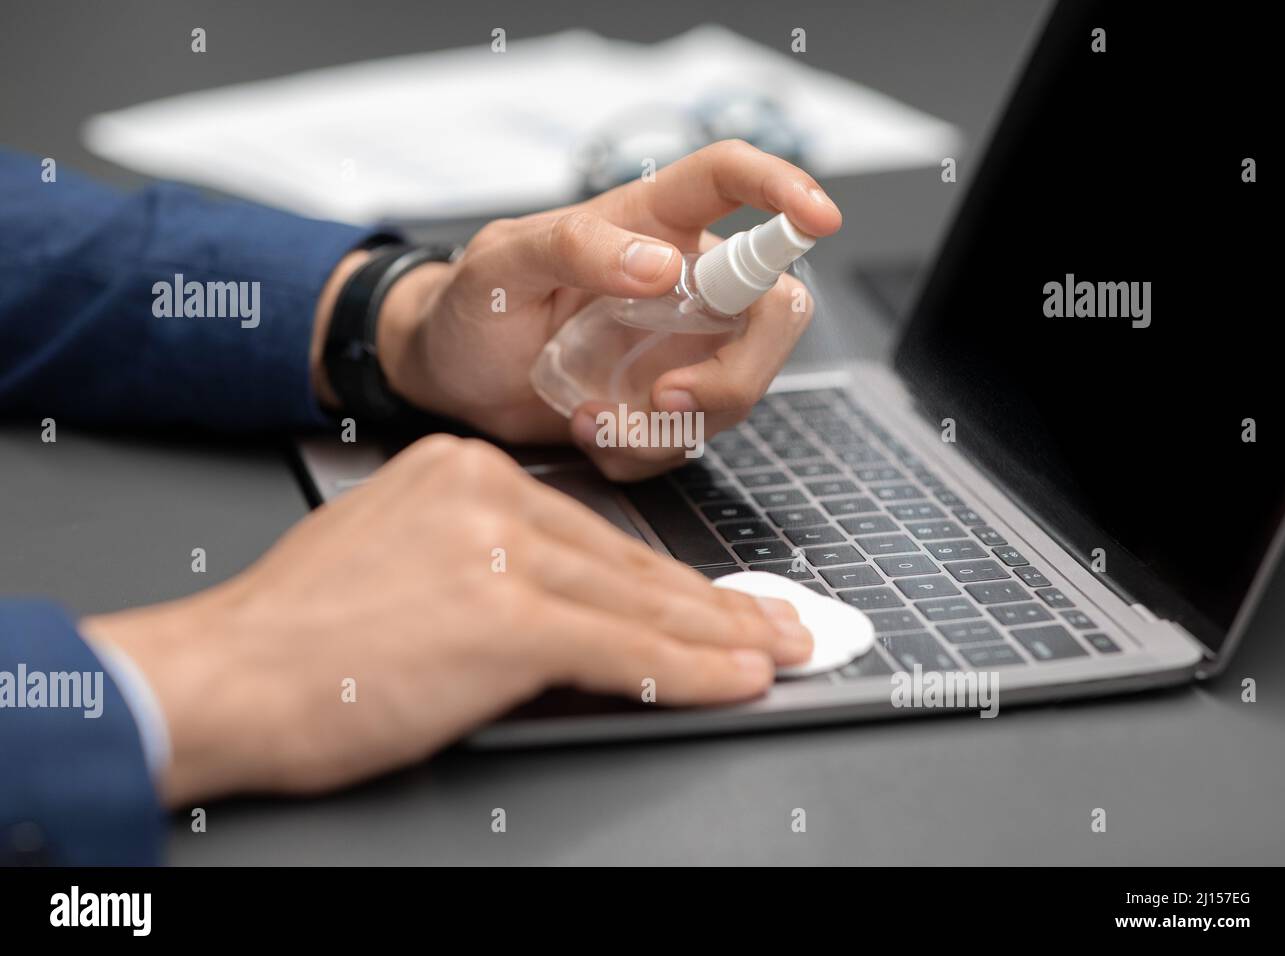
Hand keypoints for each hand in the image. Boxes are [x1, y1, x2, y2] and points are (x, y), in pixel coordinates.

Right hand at [81, 436, 813, 804]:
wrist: (222, 677)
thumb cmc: (296, 633)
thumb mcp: (396, 559)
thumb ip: (483, 563)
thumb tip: (568, 607)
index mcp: (461, 470)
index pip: (589, 528)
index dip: (662, 572)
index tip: (713, 593)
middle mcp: (486, 493)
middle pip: (625, 559)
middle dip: (713, 602)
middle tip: (778, 622)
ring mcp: (499, 553)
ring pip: (638, 600)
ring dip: (721, 635)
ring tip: (777, 651)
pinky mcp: (506, 619)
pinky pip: (624, 649)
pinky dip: (690, 670)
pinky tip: (738, 679)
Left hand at [359, 141, 841, 479]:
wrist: (454, 378)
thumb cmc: (474, 304)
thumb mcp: (503, 264)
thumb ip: (573, 246)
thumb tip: (661, 265)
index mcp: (649, 221)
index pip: (730, 180)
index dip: (784, 189)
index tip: (821, 218)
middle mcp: (684, 282)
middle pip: (773, 311)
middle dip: (740, 371)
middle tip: (667, 402)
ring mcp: (683, 346)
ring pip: (740, 388)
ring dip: (672, 426)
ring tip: (591, 420)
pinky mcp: (668, 402)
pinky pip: (692, 438)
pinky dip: (643, 452)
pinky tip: (591, 432)